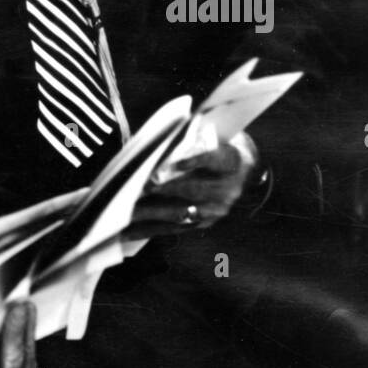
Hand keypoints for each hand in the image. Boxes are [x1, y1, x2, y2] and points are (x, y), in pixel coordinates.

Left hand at [127, 134, 256, 239]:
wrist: (242, 168)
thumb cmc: (215, 145)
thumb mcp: (209, 135)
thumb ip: (188, 141)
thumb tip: (155, 147)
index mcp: (230, 161)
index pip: (214, 158)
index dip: (196, 159)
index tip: (177, 161)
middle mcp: (227, 188)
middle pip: (193, 189)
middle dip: (164, 189)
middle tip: (140, 188)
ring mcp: (216, 209)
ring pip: (179, 212)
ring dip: (150, 212)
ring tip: (125, 212)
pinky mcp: (203, 223)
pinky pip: (173, 228)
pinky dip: (148, 230)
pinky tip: (127, 232)